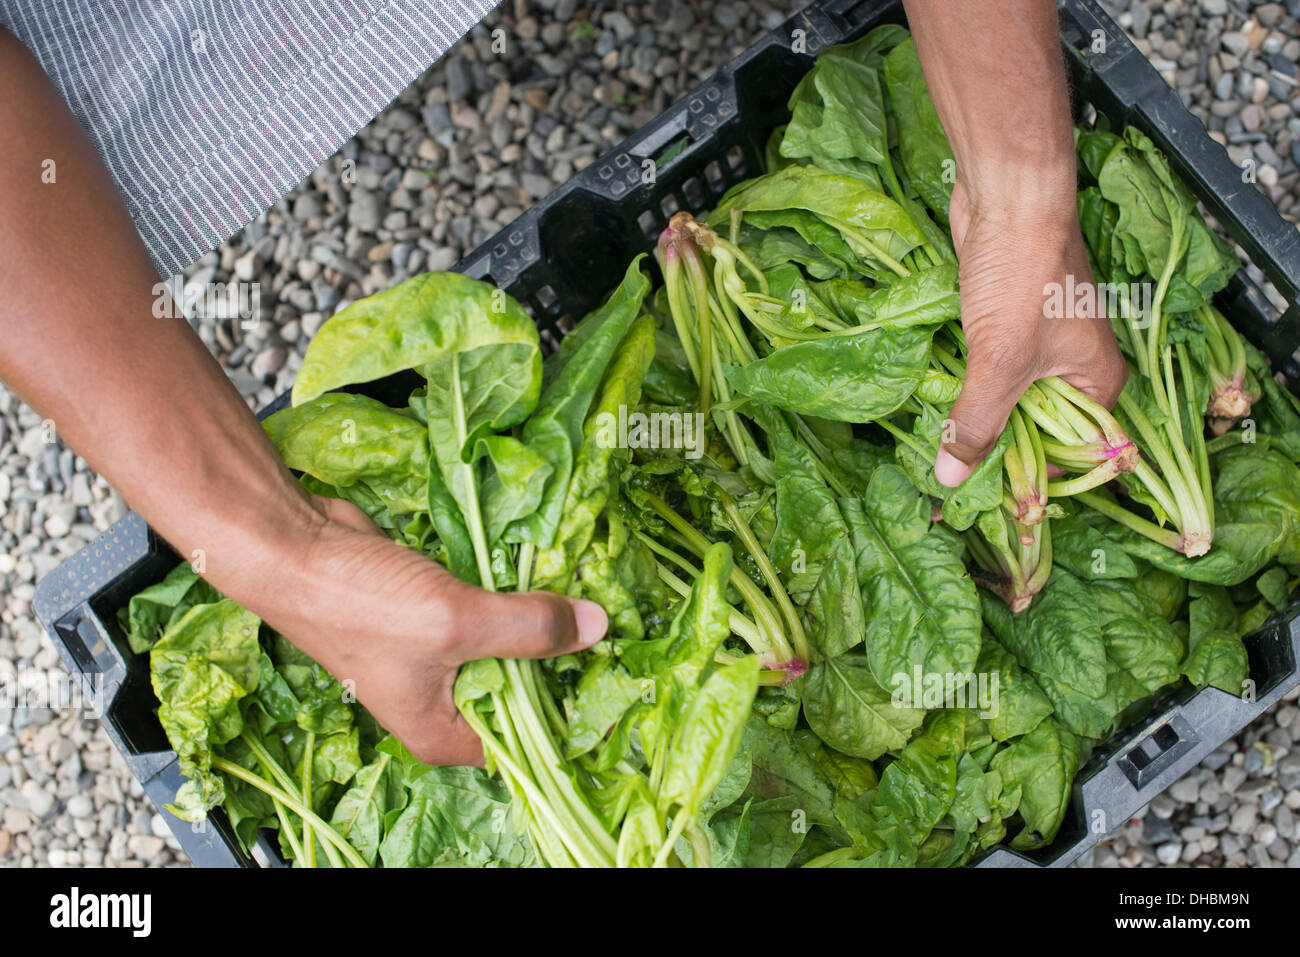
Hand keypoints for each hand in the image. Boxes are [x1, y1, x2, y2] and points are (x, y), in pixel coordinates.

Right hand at [257, 495, 607, 765]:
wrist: (293, 550)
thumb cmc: (361, 603)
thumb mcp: (456, 621)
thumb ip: (530, 628)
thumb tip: (598, 627)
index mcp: (444, 734)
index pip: (527, 742)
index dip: (572, 713)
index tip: (618, 677)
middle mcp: (441, 706)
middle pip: (522, 694)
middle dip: (561, 662)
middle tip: (614, 626)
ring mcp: (435, 660)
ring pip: (506, 650)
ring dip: (538, 623)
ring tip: (590, 595)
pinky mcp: (431, 617)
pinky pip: (487, 616)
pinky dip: (511, 598)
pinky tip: (547, 574)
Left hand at [933, 180, 1127, 486]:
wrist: (1008, 197)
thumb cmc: (1022, 274)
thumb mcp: (999, 360)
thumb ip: (978, 422)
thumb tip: (952, 478)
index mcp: (1096, 384)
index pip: (1073, 456)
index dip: (1032, 478)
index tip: (987, 501)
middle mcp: (1076, 369)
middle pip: (1039, 431)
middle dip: (998, 450)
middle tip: (951, 478)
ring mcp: (1041, 346)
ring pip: (1009, 401)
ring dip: (978, 418)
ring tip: (939, 449)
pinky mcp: (1008, 326)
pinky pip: (989, 372)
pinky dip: (966, 386)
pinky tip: (937, 404)